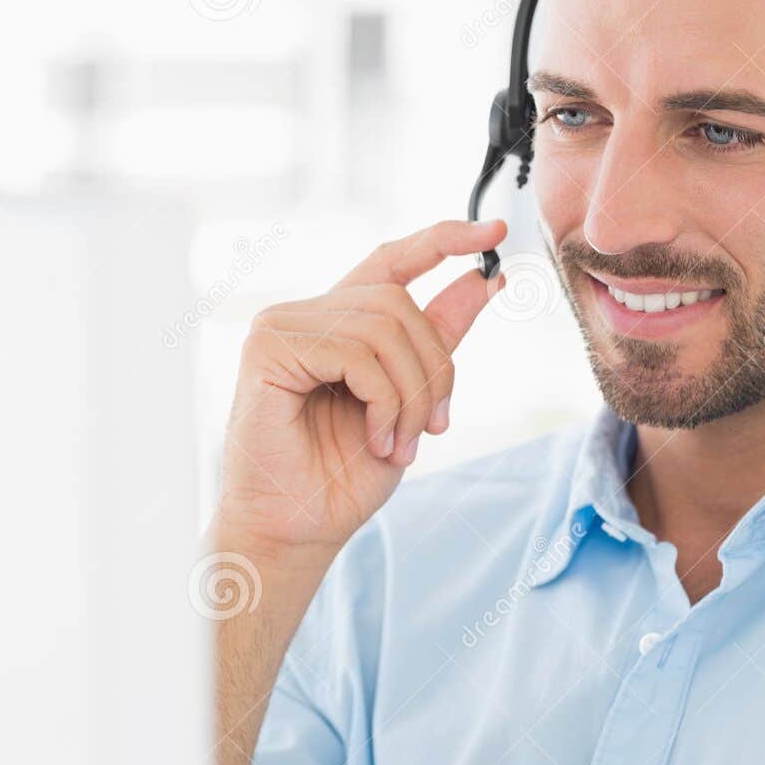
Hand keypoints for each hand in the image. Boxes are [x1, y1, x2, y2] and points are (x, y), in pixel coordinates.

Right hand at [213, 218, 506, 562]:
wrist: (296, 530)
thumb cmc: (341, 476)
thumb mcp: (410, 402)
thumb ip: (438, 340)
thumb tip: (487, 280)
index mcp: (336, 323)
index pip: (391, 261)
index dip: (442, 240)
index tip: (498, 234)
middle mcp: (305, 315)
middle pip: (400, 303)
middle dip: (434, 368)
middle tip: (435, 427)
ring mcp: (280, 326)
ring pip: (385, 326)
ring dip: (411, 395)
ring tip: (400, 443)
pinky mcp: (267, 348)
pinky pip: (357, 353)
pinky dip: (385, 402)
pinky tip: (376, 438)